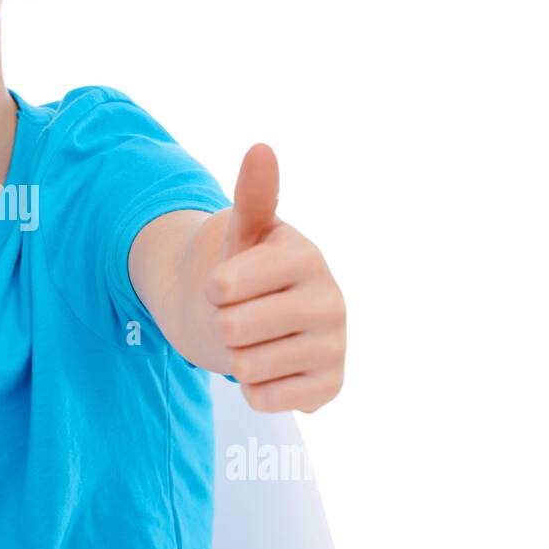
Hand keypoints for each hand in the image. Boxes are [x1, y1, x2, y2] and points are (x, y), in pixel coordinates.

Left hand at [208, 143, 345, 412]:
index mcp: (306, 257)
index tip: (227, 283)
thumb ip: (253, 194)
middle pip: (232, 328)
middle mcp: (331, 301)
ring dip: (238, 357)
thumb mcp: (245, 232)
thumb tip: (261, 149)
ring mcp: (334, 347)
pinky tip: (272, 367)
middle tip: (244, 314)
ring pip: (245, 367)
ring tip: (258, 339)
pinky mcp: (330, 387)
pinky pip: (265, 398)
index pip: (225, 285)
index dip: (214, 288)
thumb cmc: (251, 269)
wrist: (266, 319)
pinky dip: (256, 389)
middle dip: (224, 324)